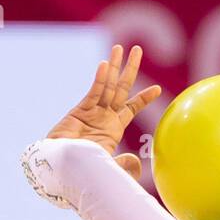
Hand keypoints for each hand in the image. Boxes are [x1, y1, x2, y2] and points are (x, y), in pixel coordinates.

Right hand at [48, 43, 160, 178]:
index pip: (131, 108)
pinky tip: (106, 64)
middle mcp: (104, 116)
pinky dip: (100, 80)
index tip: (157, 89)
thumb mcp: (110, 169)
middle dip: (129, 69)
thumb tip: (138, 161)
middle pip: (121, 89)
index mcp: (113, 128)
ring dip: (114, 66)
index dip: (143, 98)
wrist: (62, 170)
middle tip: (137, 49)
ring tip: (119, 48)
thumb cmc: (84, 172)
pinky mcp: (80, 111)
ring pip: (108, 86)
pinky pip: (94, 92)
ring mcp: (93, 112)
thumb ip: (125, 165)